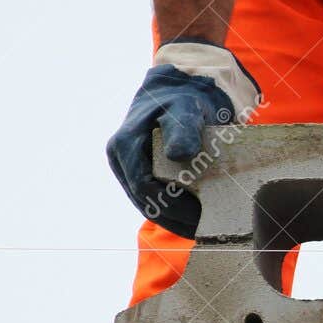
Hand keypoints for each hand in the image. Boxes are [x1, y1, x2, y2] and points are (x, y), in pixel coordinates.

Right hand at [107, 40, 259, 236]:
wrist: (177, 91)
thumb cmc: (180, 98)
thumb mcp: (184, 108)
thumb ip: (183, 128)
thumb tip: (179, 154)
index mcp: (124, 145)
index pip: (144, 187)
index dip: (170, 206)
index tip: (196, 216)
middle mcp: (120, 160)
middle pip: (144, 201)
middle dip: (172, 218)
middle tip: (202, 229)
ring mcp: (127, 168)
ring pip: (146, 204)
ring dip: (171, 220)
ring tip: (199, 231)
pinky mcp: (138, 173)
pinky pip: (152, 198)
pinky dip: (171, 213)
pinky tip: (192, 223)